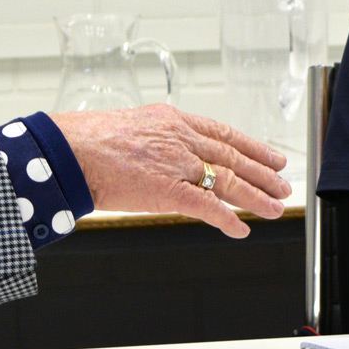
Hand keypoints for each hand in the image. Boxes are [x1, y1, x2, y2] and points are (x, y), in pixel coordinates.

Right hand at [48, 104, 290, 238]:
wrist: (66, 151)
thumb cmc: (85, 141)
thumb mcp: (130, 126)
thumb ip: (154, 139)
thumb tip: (160, 154)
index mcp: (171, 120)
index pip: (223, 133)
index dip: (252, 146)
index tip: (270, 155)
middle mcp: (179, 138)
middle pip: (232, 156)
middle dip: (262, 172)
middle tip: (283, 183)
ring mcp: (175, 163)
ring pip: (227, 180)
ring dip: (255, 196)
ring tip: (274, 207)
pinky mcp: (167, 189)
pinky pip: (206, 207)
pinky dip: (227, 219)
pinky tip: (240, 228)